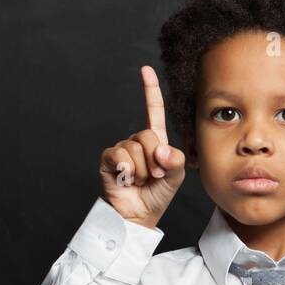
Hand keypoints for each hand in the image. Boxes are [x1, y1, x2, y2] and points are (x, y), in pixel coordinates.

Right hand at [99, 65, 186, 227]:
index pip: (153, 110)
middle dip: (154, 159)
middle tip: (155, 176)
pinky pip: (120, 155)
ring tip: (140, 181)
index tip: (145, 69)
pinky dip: (128, 170)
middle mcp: (137, 141)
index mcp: (155, 140)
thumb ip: (175, 161)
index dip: (150, 90)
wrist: (138, 215)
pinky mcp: (109, 159)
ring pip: (135, 148)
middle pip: (147, 134)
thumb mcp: (175, 177)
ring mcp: (121, 149)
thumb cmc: (156, 196)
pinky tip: (127, 180)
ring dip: (142, 169)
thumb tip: (161, 150)